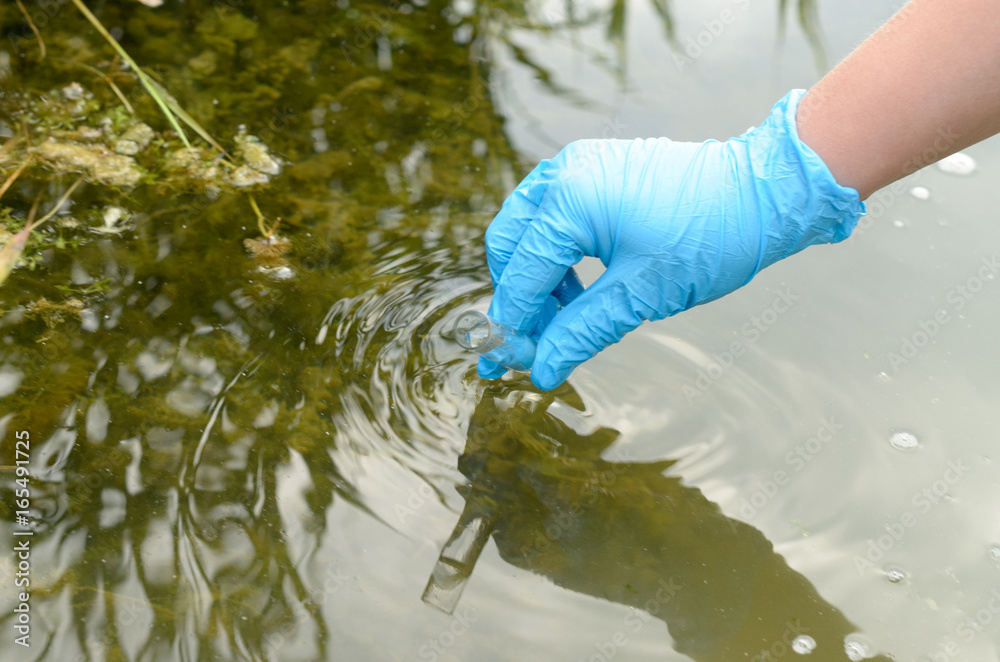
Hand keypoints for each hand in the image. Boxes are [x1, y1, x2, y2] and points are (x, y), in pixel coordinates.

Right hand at [480, 90, 864, 389]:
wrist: (763, 193)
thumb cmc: (708, 239)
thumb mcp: (640, 295)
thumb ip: (581, 332)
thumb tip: (542, 371)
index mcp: (570, 200)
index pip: (522, 272)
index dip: (513, 323)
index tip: (505, 363)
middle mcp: (564, 173)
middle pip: (509, 243)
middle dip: (517, 295)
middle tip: (531, 341)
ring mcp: (579, 164)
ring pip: (529, 229)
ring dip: (537, 277)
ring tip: (563, 319)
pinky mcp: (596, 168)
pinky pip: (555, 214)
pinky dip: (557, 253)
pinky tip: (580, 289)